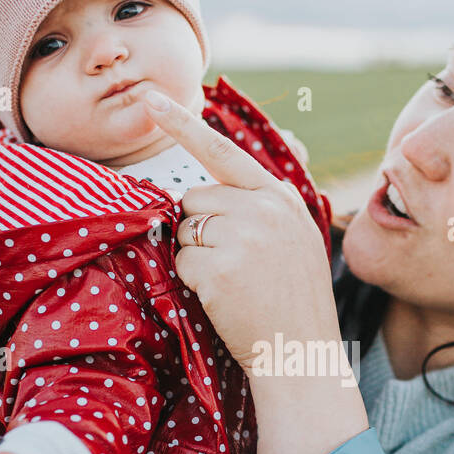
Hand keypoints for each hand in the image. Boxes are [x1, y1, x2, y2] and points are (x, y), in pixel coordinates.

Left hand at [143, 89, 339, 376]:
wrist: (303, 355)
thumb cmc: (293, 303)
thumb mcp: (295, 241)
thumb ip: (261, 208)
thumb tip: (209, 192)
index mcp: (281, 197)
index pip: (222, 151)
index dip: (182, 123)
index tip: (150, 98)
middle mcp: (264, 208)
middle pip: (196, 198)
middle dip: (200, 228)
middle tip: (235, 266)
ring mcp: (242, 236)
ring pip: (186, 230)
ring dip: (197, 257)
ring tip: (235, 283)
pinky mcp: (219, 267)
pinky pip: (182, 262)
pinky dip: (194, 283)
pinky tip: (226, 299)